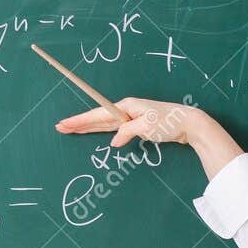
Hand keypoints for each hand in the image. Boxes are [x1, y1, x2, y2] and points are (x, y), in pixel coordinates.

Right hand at [53, 97, 204, 148]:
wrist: (189, 122)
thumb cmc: (169, 122)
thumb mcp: (146, 127)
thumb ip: (127, 132)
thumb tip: (113, 142)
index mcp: (125, 106)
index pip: (97, 114)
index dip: (80, 120)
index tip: (64, 123)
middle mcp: (126, 109)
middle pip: (97, 117)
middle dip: (78, 123)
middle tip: (59, 127)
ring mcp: (130, 117)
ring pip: (103, 123)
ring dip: (87, 126)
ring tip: (70, 129)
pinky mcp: (136, 125)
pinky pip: (113, 127)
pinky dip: (102, 130)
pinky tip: (94, 132)